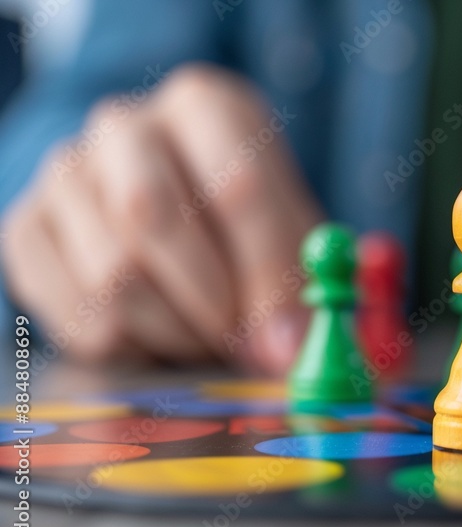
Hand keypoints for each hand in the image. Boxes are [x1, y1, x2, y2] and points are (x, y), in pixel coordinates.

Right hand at [1, 64, 321, 373]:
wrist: (178, 218)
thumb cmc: (246, 227)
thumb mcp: (290, 238)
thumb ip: (296, 284)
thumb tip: (285, 346)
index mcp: (204, 105)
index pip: (237, 182)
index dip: (264, 269)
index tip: (284, 333)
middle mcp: (124, 124)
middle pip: (152, 216)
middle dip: (209, 302)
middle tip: (241, 344)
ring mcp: (65, 172)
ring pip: (111, 274)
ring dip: (172, 331)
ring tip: (205, 337)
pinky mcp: (26, 228)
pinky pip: (73, 313)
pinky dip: (126, 347)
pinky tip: (156, 336)